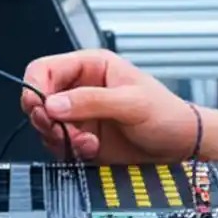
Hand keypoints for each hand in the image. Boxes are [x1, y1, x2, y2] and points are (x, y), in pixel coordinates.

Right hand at [20, 49, 198, 162]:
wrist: (180, 144)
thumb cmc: (166, 113)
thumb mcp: (132, 103)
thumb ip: (92, 101)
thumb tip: (54, 104)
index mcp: (90, 66)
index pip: (45, 69)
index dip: (36, 88)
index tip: (42, 108)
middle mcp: (80, 89)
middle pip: (38, 98)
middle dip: (46, 118)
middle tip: (60, 129)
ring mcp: (79, 115)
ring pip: (45, 125)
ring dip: (60, 137)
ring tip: (87, 142)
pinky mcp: (81, 138)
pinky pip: (58, 144)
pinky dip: (68, 150)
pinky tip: (90, 150)